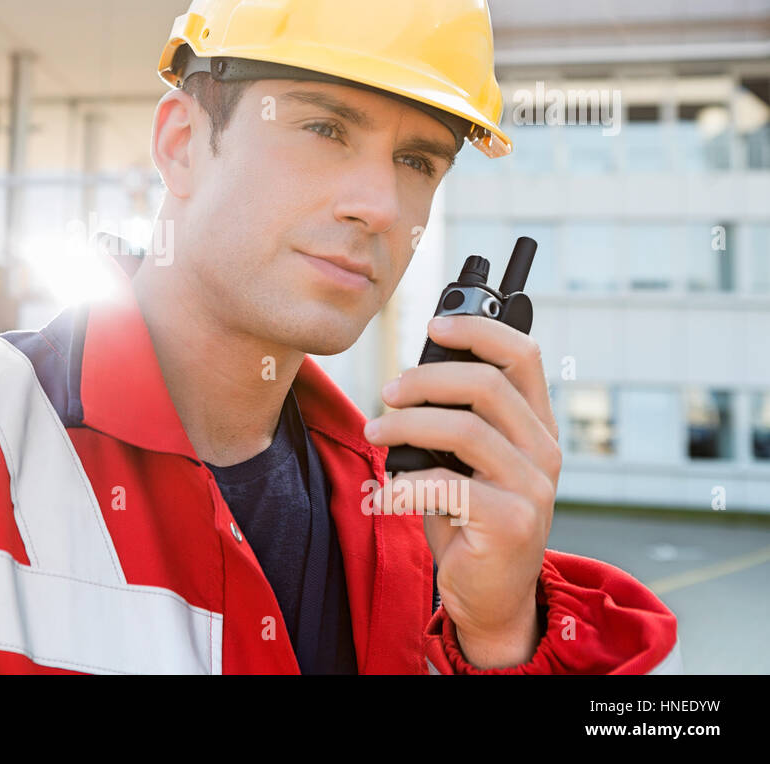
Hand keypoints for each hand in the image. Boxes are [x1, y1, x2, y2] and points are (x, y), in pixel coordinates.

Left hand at [362, 314, 561, 668]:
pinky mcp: (512, 522)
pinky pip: (449, 484)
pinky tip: (385, 493)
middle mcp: (544, 450)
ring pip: (465, 430)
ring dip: (407, 425)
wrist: (489, 595)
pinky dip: (405, 483)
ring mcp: (534, 487)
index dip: (479, 329)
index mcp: (536, 425)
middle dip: (425, 380)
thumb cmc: (468, 518)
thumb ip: (457, 419)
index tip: (434, 325)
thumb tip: (408, 379)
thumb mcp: (466, 460)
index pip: (523, 355)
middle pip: (487, 384)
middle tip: (387, 393)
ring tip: (376, 434)